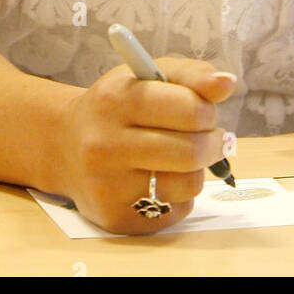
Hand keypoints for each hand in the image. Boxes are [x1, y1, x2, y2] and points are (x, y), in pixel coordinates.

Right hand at [56, 57, 235, 234]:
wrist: (65, 146)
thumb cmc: (118, 106)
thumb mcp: (148, 75)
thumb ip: (192, 74)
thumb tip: (227, 83)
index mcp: (116, 99)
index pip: (188, 109)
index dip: (208, 111)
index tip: (205, 111)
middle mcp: (105, 144)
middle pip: (191, 151)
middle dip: (213, 142)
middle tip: (210, 136)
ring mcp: (108, 186)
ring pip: (188, 184)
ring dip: (198, 169)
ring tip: (183, 156)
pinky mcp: (116, 219)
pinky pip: (176, 210)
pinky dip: (180, 194)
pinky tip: (161, 178)